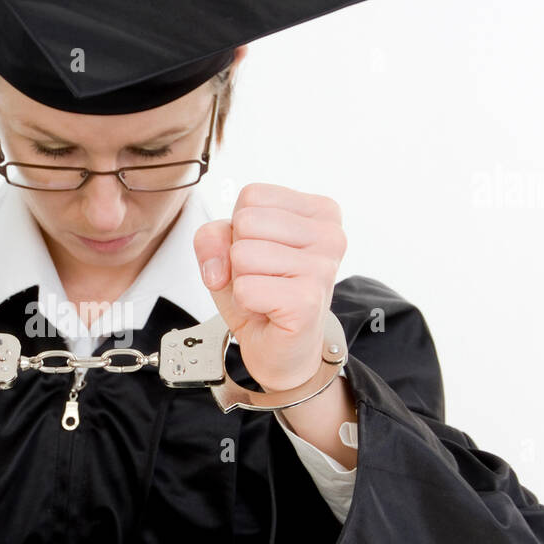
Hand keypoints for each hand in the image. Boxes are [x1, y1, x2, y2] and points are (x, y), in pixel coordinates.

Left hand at [193, 182, 345, 392]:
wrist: (282, 349)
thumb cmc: (263, 294)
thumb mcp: (230, 251)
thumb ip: (212, 236)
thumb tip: (217, 265)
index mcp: (320, 212)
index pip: (252, 195)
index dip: (240, 228)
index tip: (261, 254)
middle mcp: (330, 235)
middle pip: (246, 221)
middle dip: (238, 255)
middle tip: (262, 278)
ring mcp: (323, 268)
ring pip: (243, 254)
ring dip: (242, 280)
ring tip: (265, 294)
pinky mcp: (307, 300)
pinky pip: (246, 288)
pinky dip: (246, 303)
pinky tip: (268, 310)